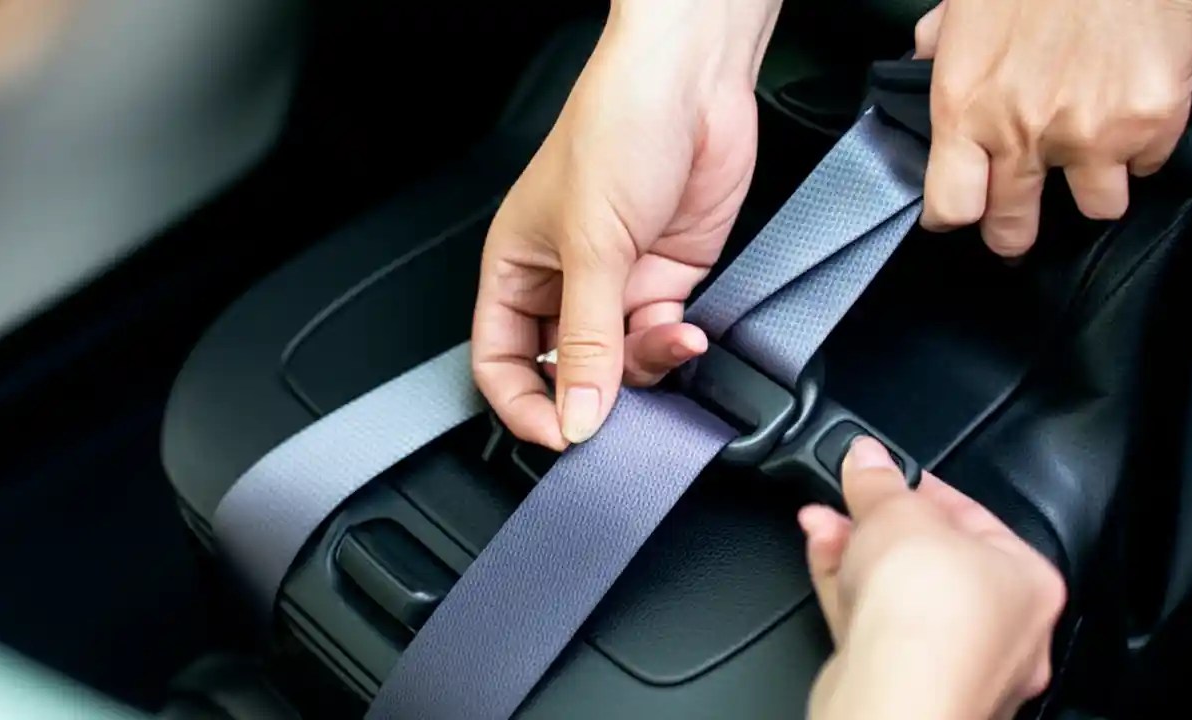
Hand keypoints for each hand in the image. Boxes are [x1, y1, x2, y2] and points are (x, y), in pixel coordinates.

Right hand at [471, 0, 780, 449]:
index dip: (525, 407)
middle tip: (622, 406)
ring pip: (622, 363)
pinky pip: (664, 337)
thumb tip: (576, 417)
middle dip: (595, 395)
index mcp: (516, 270)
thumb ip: (586, 342)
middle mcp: (563, 283)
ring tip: (666, 342)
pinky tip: (688, 332)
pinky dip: (677, 345)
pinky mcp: (667, 276)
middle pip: (565, 373)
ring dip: (646, 367)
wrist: (690, 81)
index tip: (561, 436)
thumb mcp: (591, 247)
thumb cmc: (614, 128)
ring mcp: (618, 283)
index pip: (501, 365)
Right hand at [802, 438, 1065, 719]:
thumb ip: (880, 482)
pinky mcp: (904, 685)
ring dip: (855, 551)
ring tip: (821, 520)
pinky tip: (822, 553)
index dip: (922, 487)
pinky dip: (846, 590)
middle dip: (879, 522)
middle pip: (932, 558)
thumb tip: (868, 458)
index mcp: (1030, 584)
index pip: (975, 518)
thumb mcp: (898, 511)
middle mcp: (1002, 632)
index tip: (886, 471)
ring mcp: (952, 665)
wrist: (893, 696)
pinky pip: (875, 626)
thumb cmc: (931, 617)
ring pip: (899, 595)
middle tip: (850, 494)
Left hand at [914, 0, 1191, 256]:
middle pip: (1013, 229)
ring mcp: (1090, 134)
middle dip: (1015, 233)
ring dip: (1093, 188)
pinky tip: (1130, 113)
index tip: (961, 216)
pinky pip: (1147, 166)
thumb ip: (939, 45)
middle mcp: (1023, 132)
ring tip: (1090, 156)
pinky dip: (1143, 148)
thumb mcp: (966, 5)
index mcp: (966, 107)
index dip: (953, 219)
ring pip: (1095, 209)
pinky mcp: (1149, 123)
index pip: (950, 207)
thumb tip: (920, 59)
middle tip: (1021, 221)